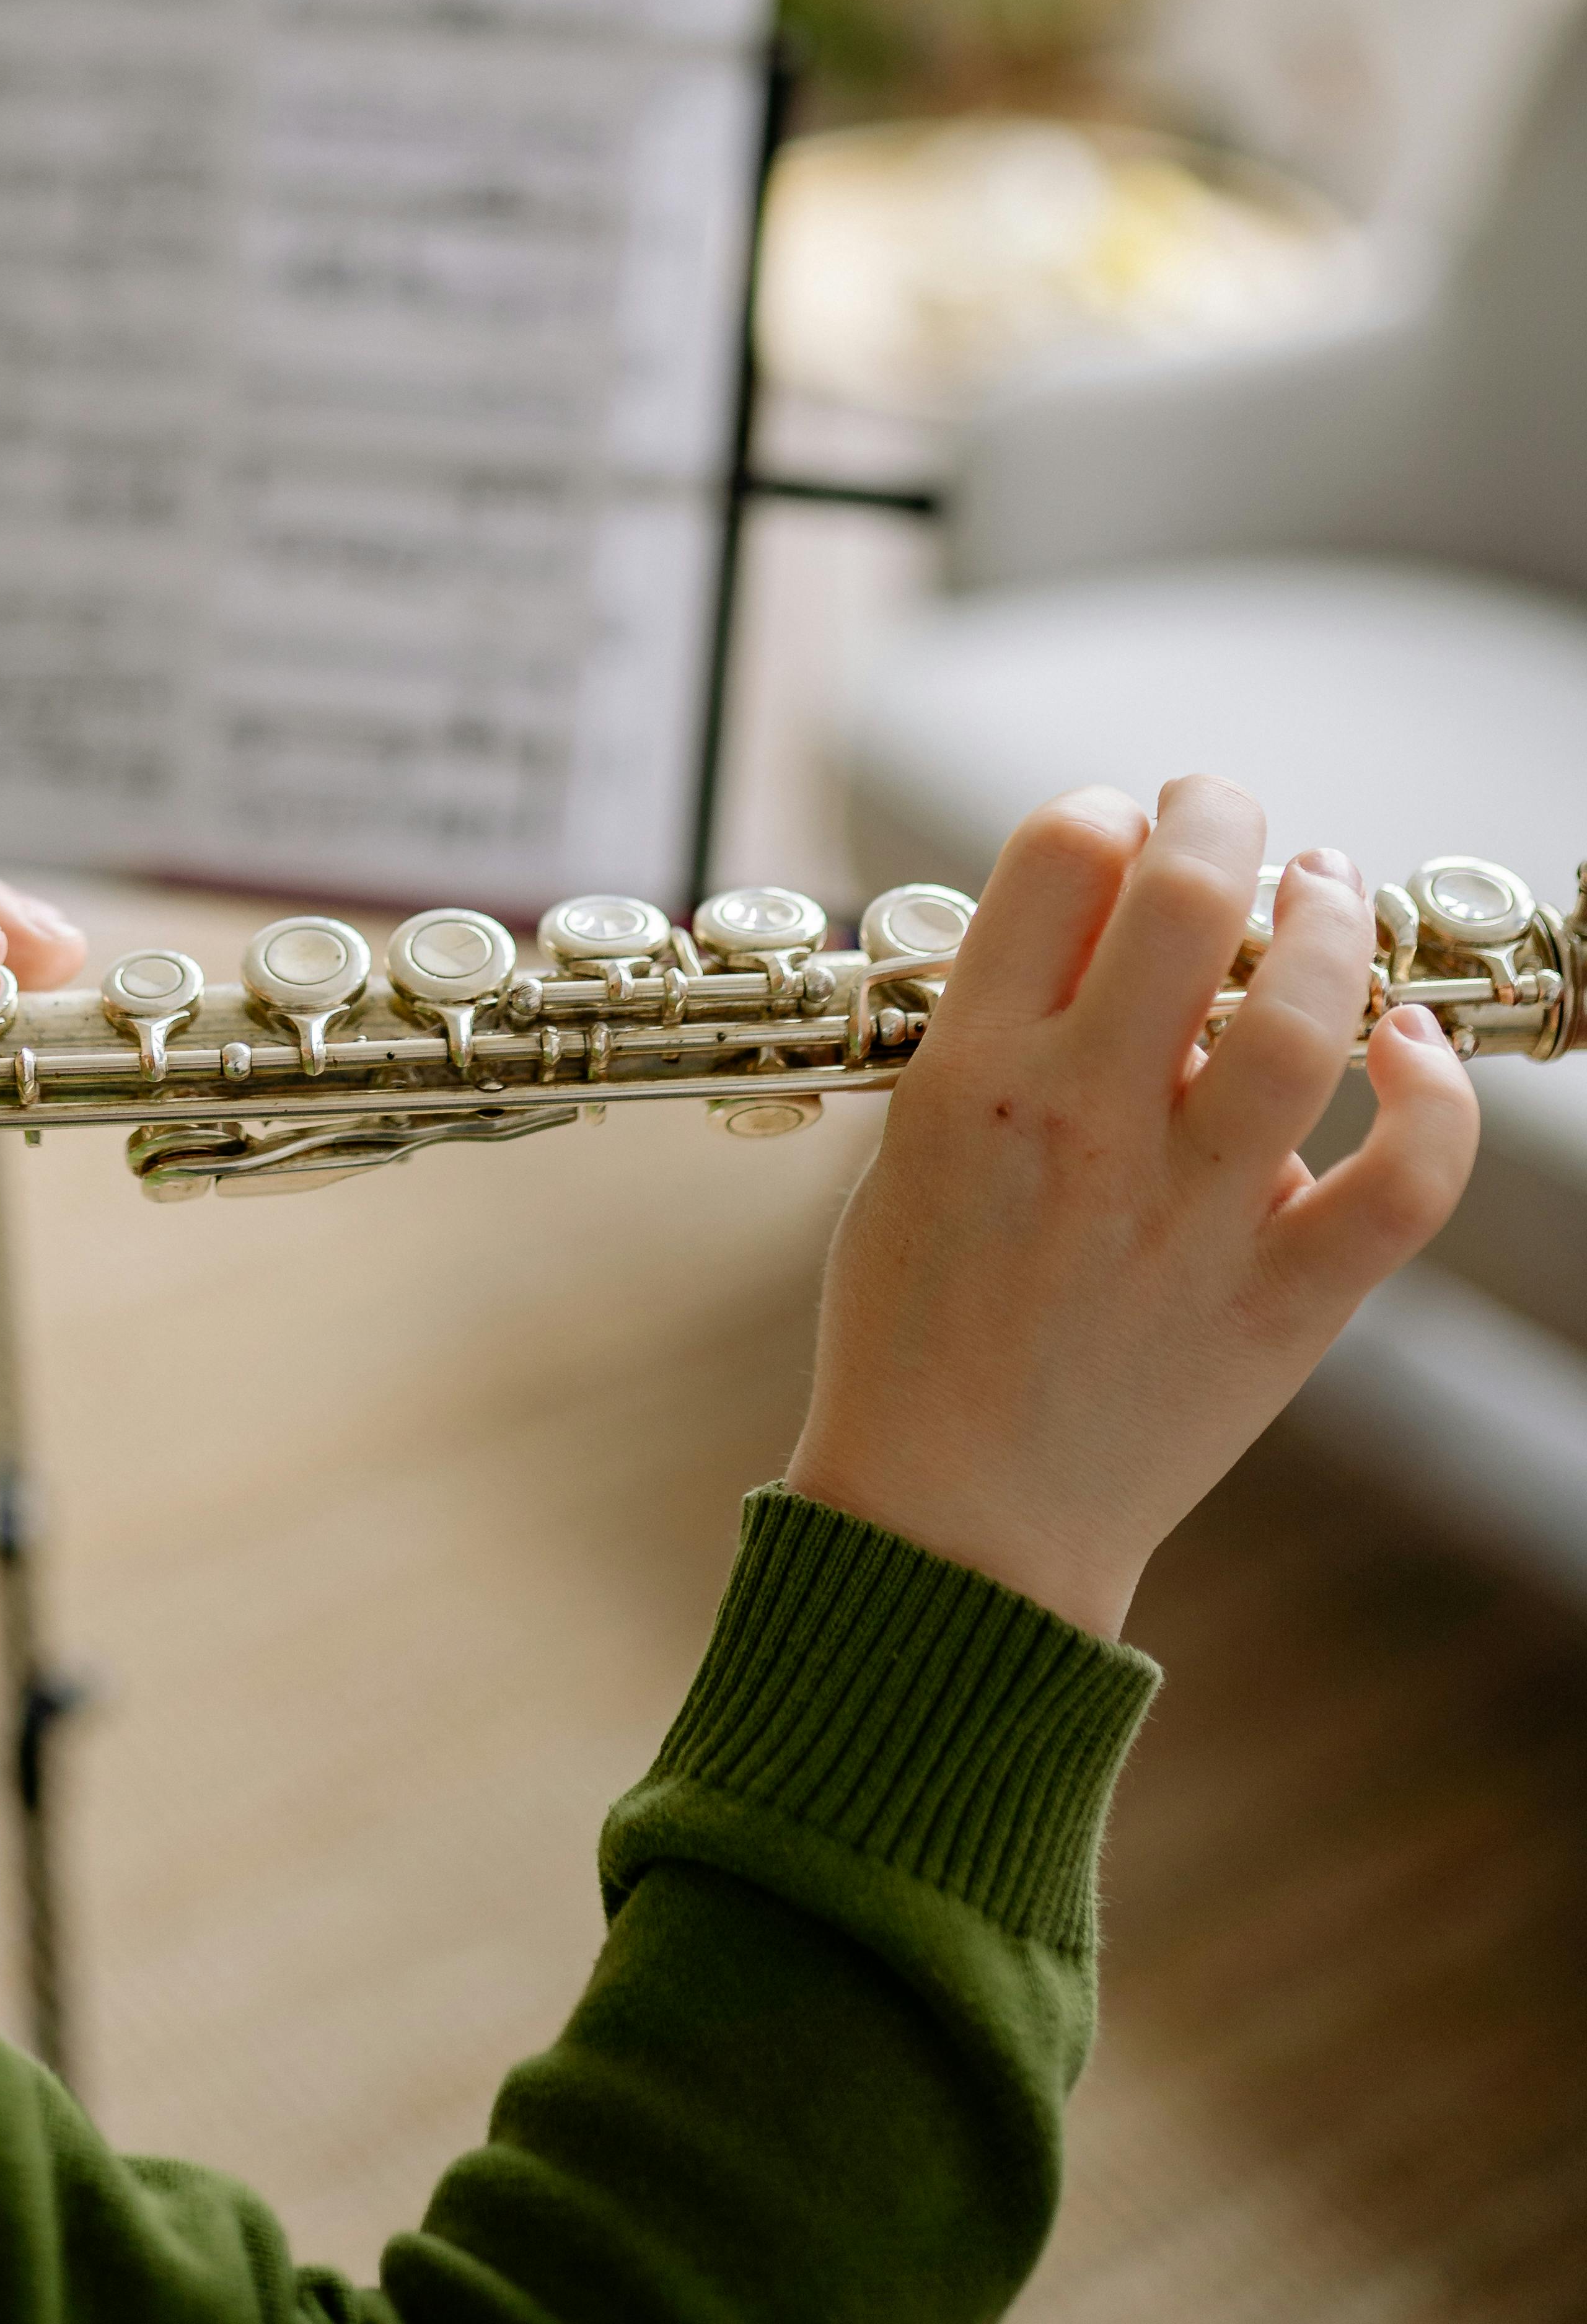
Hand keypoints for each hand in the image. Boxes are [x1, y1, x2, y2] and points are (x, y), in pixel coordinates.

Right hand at [784, 773, 1478, 1637]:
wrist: (948, 1529)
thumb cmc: (915, 1332)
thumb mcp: (911, 1149)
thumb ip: (1004, 1040)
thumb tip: (1123, 941)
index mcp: (969, 1076)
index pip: (1055, 859)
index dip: (1103, 815)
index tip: (1121, 833)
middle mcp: (1079, 1124)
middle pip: (1182, 897)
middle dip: (1219, 816)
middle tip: (1228, 812)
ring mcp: (1186, 1216)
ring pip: (1301, 1016)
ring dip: (1329, 923)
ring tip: (1325, 885)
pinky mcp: (1279, 1304)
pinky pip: (1398, 1181)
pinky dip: (1429, 1098)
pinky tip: (1405, 1044)